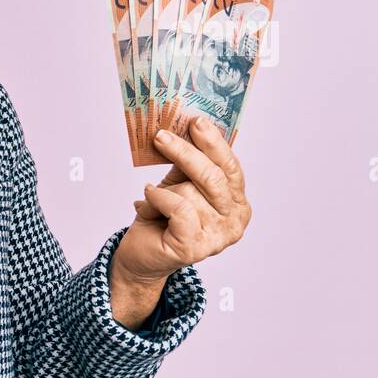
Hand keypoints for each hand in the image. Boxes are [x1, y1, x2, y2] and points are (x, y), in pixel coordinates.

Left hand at [115, 116, 252, 285]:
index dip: (214, 143)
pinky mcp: (194, 248)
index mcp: (237, 203)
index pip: (230, 167)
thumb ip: (188, 164)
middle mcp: (235, 221)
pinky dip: (159, 199)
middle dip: (185, 152)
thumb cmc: (161, 219)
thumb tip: (187, 129)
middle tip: (160, 135)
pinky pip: (178, 208)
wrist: (140, 255)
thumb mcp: (177, 185)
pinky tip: (147, 199)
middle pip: (213, 176)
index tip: (196, 121)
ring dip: (163, 190)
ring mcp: (217, 237)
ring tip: (152, 198)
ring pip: (190, 191)